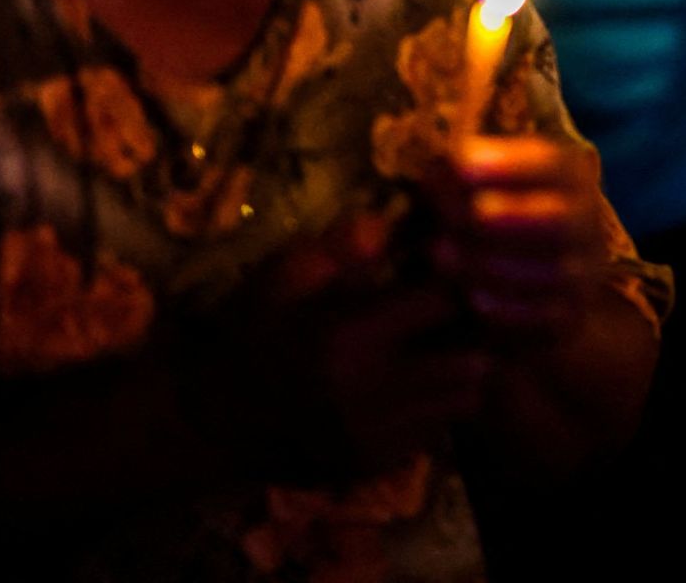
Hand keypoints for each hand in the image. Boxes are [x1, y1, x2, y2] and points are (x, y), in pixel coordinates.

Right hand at [203, 211, 490, 482]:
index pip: (441, 303)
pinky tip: (418, 385)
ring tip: (446, 348)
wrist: (212, 420)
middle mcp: (368, 393)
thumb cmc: (252, 334)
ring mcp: (373, 436)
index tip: (450, 273)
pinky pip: (435, 433)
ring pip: (461, 402)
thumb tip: (390, 221)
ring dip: (463, 373)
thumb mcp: (284, 276)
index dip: (453, 283)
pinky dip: (438, 408)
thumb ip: (341, 247)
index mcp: (348, 337)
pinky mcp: (373, 464)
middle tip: (465, 314)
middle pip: (468, 360)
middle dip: (473, 334)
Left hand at [423, 136, 608, 339]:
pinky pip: (546, 318)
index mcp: (572, 176)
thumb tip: (441, 167)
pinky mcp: (569, 317)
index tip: (461, 164)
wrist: (528, 278)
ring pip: (552, 272)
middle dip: (504, 215)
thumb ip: (464, 169)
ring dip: (491, 264)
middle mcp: (588, 223)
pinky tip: (471, 297)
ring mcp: (584, 274)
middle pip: (560, 219)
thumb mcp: (483, 181)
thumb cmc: (488, 213)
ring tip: (440, 254)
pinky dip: (508, 308)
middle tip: (448, 216)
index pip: (554, 164)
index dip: (509, 164)